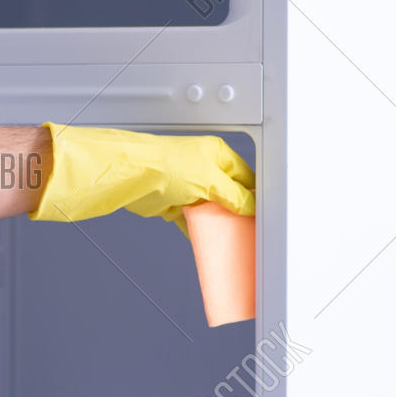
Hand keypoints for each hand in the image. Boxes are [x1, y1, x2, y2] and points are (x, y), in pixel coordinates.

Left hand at [28, 124, 254, 236]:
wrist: (132, 177)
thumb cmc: (167, 167)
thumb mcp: (211, 181)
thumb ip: (234, 195)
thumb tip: (250, 206)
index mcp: (218, 155)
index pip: (246, 177)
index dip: (254, 196)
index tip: (263, 214)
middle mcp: (204, 168)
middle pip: (229, 194)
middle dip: (238, 212)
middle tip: (250, 229)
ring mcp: (188, 187)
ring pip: (211, 210)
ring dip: (218, 223)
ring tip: (234, 239)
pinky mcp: (173, 204)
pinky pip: (193, 221)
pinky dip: (200, 231)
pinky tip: (210, 241)